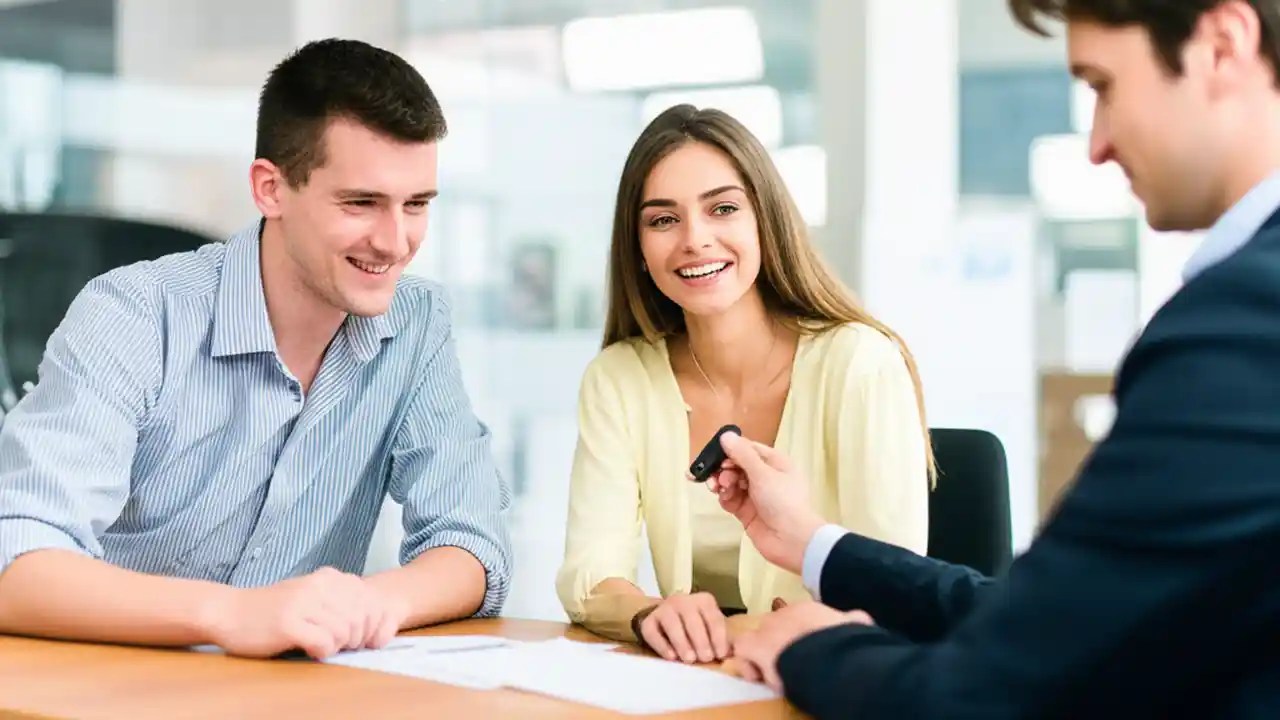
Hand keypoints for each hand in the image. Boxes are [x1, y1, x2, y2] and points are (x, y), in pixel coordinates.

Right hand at [198, 567, 407, 658]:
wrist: (229, 612)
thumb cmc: (272, 610)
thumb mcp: (310, 596)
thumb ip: (340, 602)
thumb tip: (376, 623)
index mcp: (328, 578)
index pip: (370, 601)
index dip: (372, 625)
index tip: (360, 638)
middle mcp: (318, 586)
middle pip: (362, 618)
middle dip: (357, 638)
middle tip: (339, 646)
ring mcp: (303, 603)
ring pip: (346, 631)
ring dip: (338, 646)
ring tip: (322, 646)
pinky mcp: (289, 624)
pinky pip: (324, 643)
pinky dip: (323, 652)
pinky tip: (310, 650)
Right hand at [637, 592, 730, 663]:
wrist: (664, 621)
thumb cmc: (694, 628)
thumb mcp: (709, 628)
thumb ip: (719, 638)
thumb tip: (731, 654)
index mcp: (703, 601)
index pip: (713, 617)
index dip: (718, 637)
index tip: (720, 654)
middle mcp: (682, 600)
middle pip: (692, 619)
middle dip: (700, 640)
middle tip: (705, 658)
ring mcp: (663, 609)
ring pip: (672, 623)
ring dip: (682, 642)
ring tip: (689, 659)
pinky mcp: (647, 621)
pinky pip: (653, 632)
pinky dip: (662, 645)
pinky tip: (671, 657)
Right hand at [708, 432, 825, 572]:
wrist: (792, 540)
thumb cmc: (783, 501)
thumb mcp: (763, 473)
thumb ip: (742, 454)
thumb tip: (726, 436)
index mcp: (775, 462)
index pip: (748, 449)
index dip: (732, 451)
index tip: (717, 456)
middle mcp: (765, 477)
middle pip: (737, 465)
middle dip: (724, 469)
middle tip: (719, 477)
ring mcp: (756, 495)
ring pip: (731, 482)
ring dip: (722, 483)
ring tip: (718, 488)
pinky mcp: (747, 512)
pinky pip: (731, 500)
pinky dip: (725, 497)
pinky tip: (724, 498)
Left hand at [731, 601, 873, 690]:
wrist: (830, 647)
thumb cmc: (845, 639)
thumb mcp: (855, 625)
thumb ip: (855, 620)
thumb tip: (861, 619)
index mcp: (807, 610)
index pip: (794, 619)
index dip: (796, 637)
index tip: (803, 650)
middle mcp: (785, 614)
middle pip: (773, 629)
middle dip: (777, 646)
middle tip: (787, 665)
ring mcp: (768, 628)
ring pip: (754, 639)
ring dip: (760, 656)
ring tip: (772, 673)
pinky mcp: (756, 645)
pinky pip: (742, 651)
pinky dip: (748, 664)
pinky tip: (759, 676)